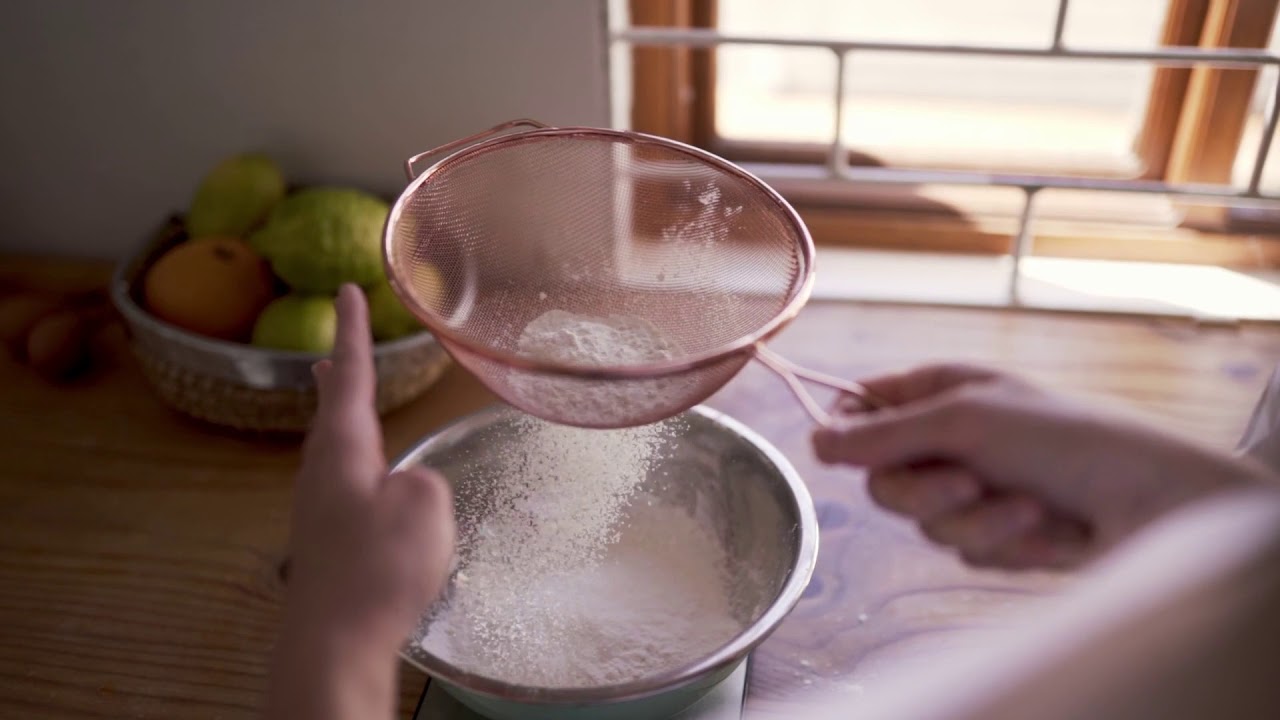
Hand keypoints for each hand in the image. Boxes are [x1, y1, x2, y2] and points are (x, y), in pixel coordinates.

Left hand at [265, 284, 454, 719]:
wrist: (333, 641)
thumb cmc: (378, 568)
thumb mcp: (425, 509)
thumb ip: (424, 483)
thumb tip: (412, 488)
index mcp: (343, 452)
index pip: (351, 378)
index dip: (354, 333)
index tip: (347, 290)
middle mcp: (322, 474)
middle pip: (330, 413)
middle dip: (336, 379)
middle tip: (330, 350)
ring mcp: (320, 512)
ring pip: (332, 451)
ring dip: (340, 420)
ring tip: (342, 404)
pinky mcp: (327, 545)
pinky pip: (342, 485)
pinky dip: (352, 462)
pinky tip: (366, 484)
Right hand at [813, 363, 1275, 569]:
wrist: (1146, 501)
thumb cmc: (1062, 437)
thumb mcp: (965, 420)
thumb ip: (883, 434)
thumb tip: (813, 441)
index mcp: (939, 391)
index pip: (861, 408)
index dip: (848, 432)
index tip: (846, 452)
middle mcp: (949, 438)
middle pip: (883, 481)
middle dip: (926, 491)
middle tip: (968, 481)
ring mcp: (972, 488)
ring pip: (925, 523)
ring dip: (977, 520)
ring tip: (1029, 506)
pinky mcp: (996, 535)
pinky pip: (966, 549)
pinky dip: (1005, 541)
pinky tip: (1048, 527)